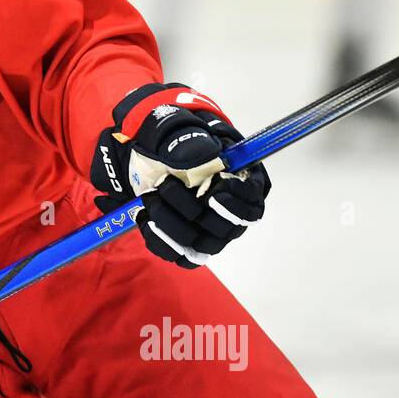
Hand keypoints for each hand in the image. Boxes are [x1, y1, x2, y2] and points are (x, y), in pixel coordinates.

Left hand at [89, 83, 270, 267]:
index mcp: (245, 191)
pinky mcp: (193, 251)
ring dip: (172, 222)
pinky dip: (161, 240)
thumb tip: (194, 155)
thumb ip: (197, 145)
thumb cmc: (190, 154)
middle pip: (225, 228)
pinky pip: (181, 257)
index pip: (252, 203)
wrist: (171, 168)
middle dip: (191, 206)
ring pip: (202, 245)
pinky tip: (146, 219)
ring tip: (151, 198)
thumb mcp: (195, 140)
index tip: (217, 183)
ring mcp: (214, 238)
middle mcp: (234, 220)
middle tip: (166, 184)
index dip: (237, 197)